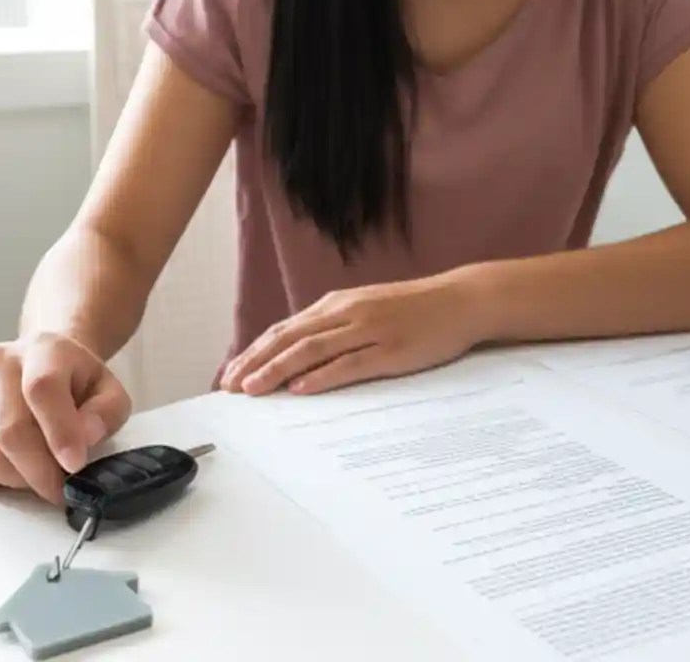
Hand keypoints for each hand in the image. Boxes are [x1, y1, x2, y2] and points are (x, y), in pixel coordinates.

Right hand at [0, 332, 131, 504]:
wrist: (41, 364)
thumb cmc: (76, 382)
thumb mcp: (109, 391)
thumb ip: (106, 412)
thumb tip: (84, 438)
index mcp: (42, 349)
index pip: (42, 389)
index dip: (59, 432)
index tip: (76, 465)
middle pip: (11, 431)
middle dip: (41, 473)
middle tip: (62, 490)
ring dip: (21, 481)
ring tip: (43, 476)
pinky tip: (18, 470)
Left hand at [220, 274, 484, 395]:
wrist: (460, 300)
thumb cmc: (413, 309)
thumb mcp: (366, 310)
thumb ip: (333, 328)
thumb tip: (298, 354)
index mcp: (336, 305)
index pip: (284, 330)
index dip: (254, 352)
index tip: (230, 373)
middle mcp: (346, 314)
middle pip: (289, 339)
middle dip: (255, 363)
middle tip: (229, 387)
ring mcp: (368, 330)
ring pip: (312, 351)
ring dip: (278, 370)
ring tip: (253, 388)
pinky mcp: (390, 350)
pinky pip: (350, 363)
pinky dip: (322, 376)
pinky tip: (301, 388)